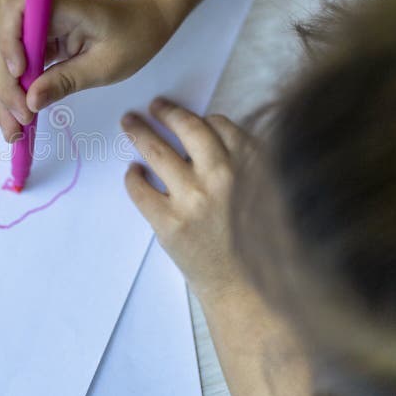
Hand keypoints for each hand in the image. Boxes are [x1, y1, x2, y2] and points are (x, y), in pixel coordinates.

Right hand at [0, 0, 168, 140]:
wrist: (143, 22)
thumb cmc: (132, 35)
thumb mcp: (106, 64)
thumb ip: (67, 80)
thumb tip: (31, 101)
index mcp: (59, 3)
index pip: (13, 9)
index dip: (8, 40)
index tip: (19, 73)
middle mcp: (38, 10)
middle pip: (0, 42)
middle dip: (5, 84)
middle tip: (20, 121)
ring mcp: (33, 27)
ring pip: (1, 59)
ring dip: (3, 95)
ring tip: (14, 131)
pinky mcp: (33, 43)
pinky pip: (12, 68)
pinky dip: (12, 94)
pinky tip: (16, 119)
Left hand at [121, 97, 248, 302]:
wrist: (246, 290)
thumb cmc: (257, 240)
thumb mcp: (266, 192)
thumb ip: (245, 163)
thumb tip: (209, 133)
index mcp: (252, 165)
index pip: (220, 125)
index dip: (202, 120)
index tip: (191, 119)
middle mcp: (222, 176)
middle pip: (187, 129)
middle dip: (167, 112)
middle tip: (153, 105)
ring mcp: (192, 199)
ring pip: (156, 152)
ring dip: (139, 132)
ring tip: (129, 122)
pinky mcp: (168, 223)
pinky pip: (140, 190)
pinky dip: (132, 177)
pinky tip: (132, 172)